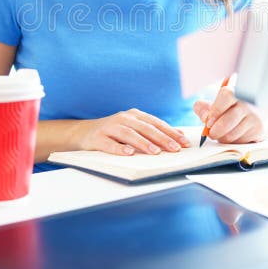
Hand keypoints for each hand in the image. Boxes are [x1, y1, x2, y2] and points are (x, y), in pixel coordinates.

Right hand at [76, 109, 190, 155]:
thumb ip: (153, 131)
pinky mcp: (97, 138)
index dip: (171, 132)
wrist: (83, 132)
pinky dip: (119, 148)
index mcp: (134, 115)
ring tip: (155, 152)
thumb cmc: (114, 132)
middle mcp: (123, 118)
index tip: (184, 143)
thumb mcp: (134, 128)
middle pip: (145, 128)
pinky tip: (129, 153)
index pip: (156, 123)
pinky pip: (109, 144)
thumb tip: (179, 135)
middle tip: (174, 149)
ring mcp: (110, 127)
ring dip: (143, 143)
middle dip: (162, 138)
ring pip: (129, 134)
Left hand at [193, 86, 267, 143]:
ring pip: (232, 135)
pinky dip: (232, 143)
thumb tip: (205, 117)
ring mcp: (254, 117)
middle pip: (227, 121)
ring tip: (222, 135)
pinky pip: (240, 142)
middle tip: (211, 133)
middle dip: (215, 131)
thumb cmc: (229, 110)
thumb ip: (203, 108)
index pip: (226, 96)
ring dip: (222, 138)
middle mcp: (247, 103)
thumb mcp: (215, 105)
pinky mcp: (259, 130)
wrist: (255, 115)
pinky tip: (233, 136)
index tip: (208, 122)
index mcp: (235, 92)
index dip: (215, 111)